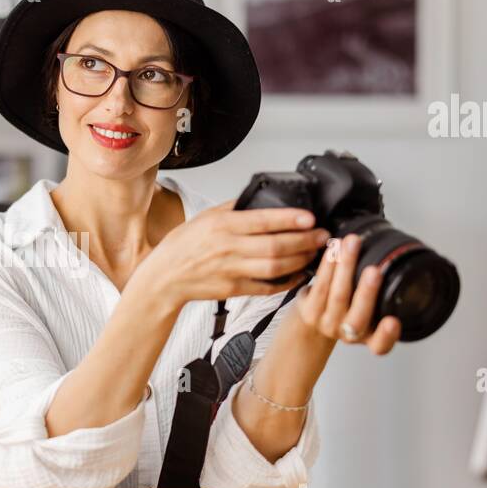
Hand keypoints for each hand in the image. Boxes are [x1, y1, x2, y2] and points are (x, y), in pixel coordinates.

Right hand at [132, 201, 329, 311]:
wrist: (164, 277)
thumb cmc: (184, 246)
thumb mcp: (206, 217)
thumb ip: (234, 208)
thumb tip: (261, 198)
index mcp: (222, 225)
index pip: (262, 220)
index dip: (290, 219)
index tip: (310, 217)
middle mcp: (228, 248)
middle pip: (275, 246)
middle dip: (305, 241)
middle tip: (322, 236)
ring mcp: (231, 270)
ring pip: (275, 267)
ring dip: (300, 261)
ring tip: (314, 253)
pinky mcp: (233, 289)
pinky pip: (267, 287)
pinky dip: (287, 282)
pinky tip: (298, 274)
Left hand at [295, 233, 401, 354]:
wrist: (313, 324)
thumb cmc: (349, 311)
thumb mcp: (370, 313)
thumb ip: (383, 299)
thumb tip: (396, 261)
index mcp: (369, 337)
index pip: (380, 344)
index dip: (387, 335)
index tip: (393, 322)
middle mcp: (348, 333)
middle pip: (358, 315)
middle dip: (367, 291)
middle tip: (374, 270)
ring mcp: (327, 324)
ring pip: (338, 294)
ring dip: (346, 266)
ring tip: (352, 243)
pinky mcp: (309, 310)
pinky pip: (320, 285)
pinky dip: (328, 264)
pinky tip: (334, 248)